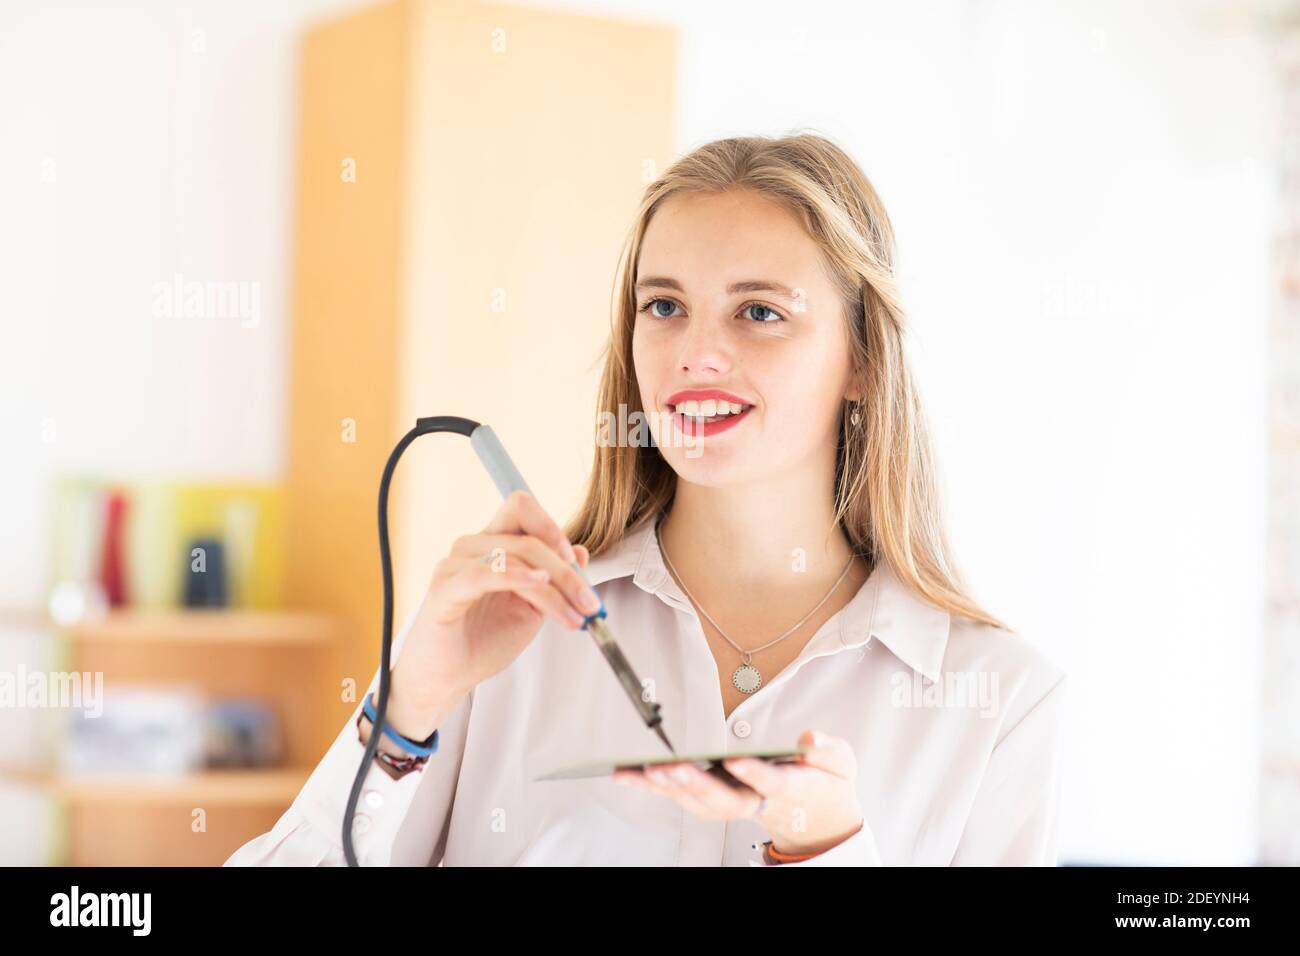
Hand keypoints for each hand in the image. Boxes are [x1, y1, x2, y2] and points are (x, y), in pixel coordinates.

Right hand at [387, 490, 602, 737]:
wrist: (445, 679)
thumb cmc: (481, 642)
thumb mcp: (530, 610)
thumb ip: (553, 581)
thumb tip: (582, 552)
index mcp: (491, 544)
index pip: (522, 508)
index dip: (552, 527)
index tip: (575, 562)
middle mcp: (471, 546)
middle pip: (527, 535)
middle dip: (566, 570)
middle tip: (589, 602)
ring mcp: (455, 565)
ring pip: (516, 557)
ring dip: (554, 587)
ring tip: (574, 617)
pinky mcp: (444, 588)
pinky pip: (486, 573)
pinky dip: (518, 578)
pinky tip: (540, 587)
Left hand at [612, 729, 865, 855]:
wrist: (813, 812)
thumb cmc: (823, 781)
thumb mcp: (840, 763)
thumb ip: (829, 751)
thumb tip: (810, 738)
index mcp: (789, 789)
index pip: (770, 783)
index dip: (754, 773)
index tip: (737, 759)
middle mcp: (754, 802)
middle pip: (723, 799)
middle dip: (697, 785)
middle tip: (673, 768)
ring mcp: (731, 804)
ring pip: (696, 801)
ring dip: (668, 788)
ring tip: (641, 771)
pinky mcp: (712, 800)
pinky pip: (679, 796)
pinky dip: (652, 786)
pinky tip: (627, 774)